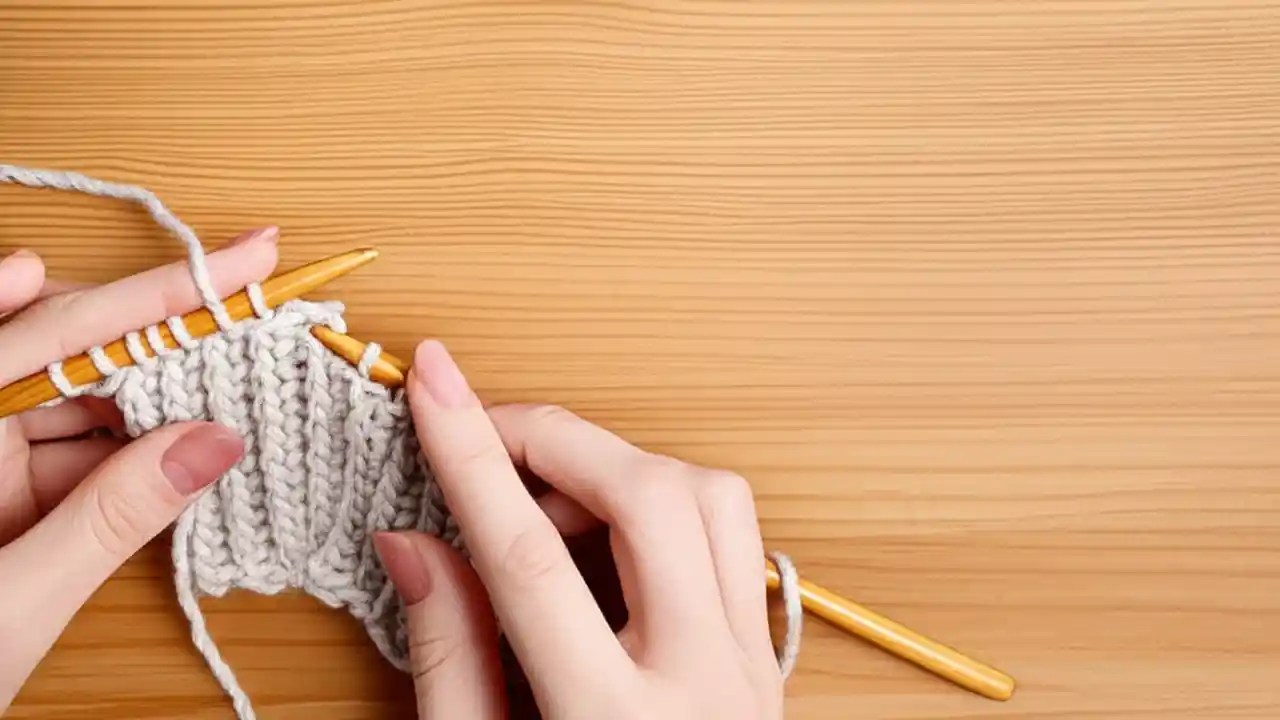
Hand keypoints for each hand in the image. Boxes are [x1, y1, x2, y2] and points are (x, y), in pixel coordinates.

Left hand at [0, 229, 279, 709]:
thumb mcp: (16, 601)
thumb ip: (113, 517)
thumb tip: (214, 442)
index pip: (60, 333)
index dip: (162, 291)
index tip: (251, 256)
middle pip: (75, 353)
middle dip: (166, 337)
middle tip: (256, 315)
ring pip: (87, 403)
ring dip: (161, 402)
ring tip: (242, 386)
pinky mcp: (8, 496)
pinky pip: (82, 453)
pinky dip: (138, 454)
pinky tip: (189, 443)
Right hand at [373, 341, 782, 718]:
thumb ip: (450, 659)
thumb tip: (414, 541)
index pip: (529, 558)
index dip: (472, 454)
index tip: (433, 381)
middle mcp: (704, 684)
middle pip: (646, 499)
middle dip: (554, 441)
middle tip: (482, 437)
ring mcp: (750, 666)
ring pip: (709, 498)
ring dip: (619, 467)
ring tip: (543, 502)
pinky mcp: (765, 656)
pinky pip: (731, 534)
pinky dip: (663, 500)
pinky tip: (604, 536)